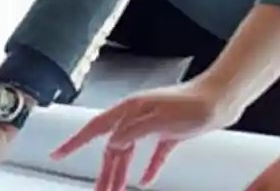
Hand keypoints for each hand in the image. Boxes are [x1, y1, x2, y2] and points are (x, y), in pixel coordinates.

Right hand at [50, 78, 240, 190]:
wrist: (223, 98)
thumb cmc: (195, 104)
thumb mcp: (161, 118)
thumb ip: (134, 130)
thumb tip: (111, 143)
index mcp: (129, 111)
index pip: (95, 129)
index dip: (74, 143)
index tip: (57, 155)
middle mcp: (136, 117)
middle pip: (112, 149)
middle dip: (102, 173)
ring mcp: (151, 125)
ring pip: (129, 154)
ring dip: (121, 175)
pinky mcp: (168, 133)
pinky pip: (151, 155)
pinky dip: (147, 169)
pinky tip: (145, 182)